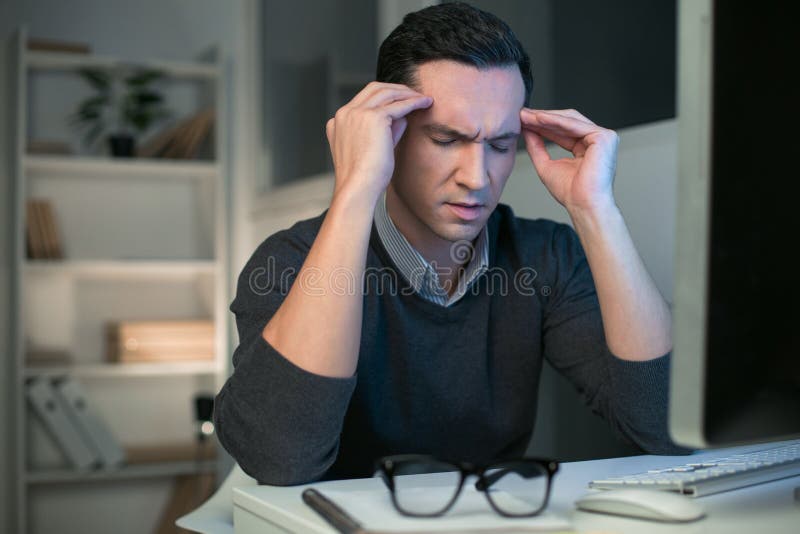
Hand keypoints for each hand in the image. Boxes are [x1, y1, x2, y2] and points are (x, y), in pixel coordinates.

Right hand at [326, 82, 432, 202]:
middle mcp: (345, 114)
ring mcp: (357, 113)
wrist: (358, 189)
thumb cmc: (365, 178)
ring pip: (386, 92)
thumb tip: (403, 116)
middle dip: (396, 89)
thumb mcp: (372, 149)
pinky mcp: (373, 117)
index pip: (363, 99)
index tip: (401, 101)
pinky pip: (398, 104)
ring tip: (423, 99)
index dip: (384, 97)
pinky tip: (425, 103)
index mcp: (338, 122)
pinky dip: (413, 101)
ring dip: (407, 93)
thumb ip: (385, 130)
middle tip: (414, 95)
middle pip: (374, 89)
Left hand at [520, 108, 618, 213]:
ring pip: (570, 120)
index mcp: (587, 148)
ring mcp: (603, 137)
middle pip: (567, 122)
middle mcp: (596, 141)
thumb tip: (526, 129)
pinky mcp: (604, 137)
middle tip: (522, 114)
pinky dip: (556, 121)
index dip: (542, 125)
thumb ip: (537, 146)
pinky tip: (539, 118)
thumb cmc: (569, 192)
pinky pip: (575, 125)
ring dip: (546, 117)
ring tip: (526, 115)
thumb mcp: (546, 165)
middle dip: (543, 118)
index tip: (523, 121)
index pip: (562, 131)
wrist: (583, 205)